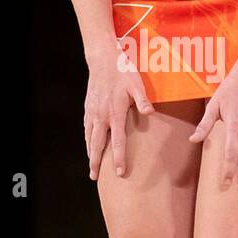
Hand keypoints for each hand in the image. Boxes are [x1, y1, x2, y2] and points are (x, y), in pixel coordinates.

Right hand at [84, 46, 153, 179]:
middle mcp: (101, 116)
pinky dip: (87, 139)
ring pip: (89, 138)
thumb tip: (151, 113)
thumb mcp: (136, 84)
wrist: (102, 59)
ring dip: (90, 153)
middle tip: (94, 177)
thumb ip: (143, 100)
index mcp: (114, 114)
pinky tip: (89, 145)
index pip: (117, 142)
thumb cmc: (123, 71)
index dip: (119, 159)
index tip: (120, 173)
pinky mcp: (88, 108)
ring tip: (91, 167)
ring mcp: (92, 112)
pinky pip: (86, 128)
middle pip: (97, 145)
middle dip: (95, 162)